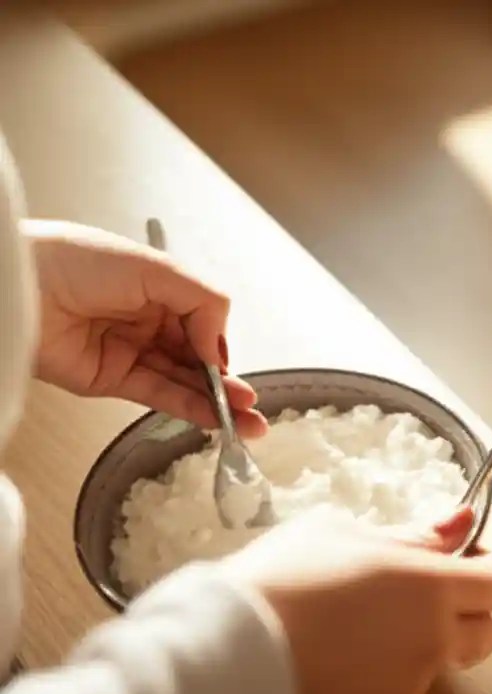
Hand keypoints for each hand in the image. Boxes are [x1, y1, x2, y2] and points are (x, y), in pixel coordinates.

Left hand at [23, 220, 266, 436]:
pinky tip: (215, 418)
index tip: (222, 357)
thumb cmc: (75, 260)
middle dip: (228, 382)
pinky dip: (188, 408)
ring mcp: (130, 352)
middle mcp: (147, 321)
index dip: (218, 343)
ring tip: (248, 421)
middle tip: (254, 404)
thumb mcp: (156, 269)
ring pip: (183, 381)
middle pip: (197, 358)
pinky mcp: (110, 381)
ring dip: (217, 402)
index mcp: (159, 289)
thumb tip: (218, 346)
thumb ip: (201, 302)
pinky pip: (157, 396)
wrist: (19, 286)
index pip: (203, 323)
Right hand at [220, 507, 491, 693]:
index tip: (457, 559)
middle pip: (486, 634)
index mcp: (432, 586)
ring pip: (441, 662)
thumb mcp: (344, 533)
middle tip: (422, 596)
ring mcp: (406, 682)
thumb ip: (412, 534)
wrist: (224, 652)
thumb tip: (460, 521)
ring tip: (367, 624)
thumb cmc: (279, 581)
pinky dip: (385, 671)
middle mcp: (431, 639)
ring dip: (422, 643)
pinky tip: (345, 653)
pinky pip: (399, 686)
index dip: (481, 568)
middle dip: (466, 615)